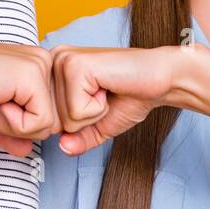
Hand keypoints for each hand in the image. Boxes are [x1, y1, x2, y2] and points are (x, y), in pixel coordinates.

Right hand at [0, 41, 59, 156]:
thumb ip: (11, 132)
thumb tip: (27, 151)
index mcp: (35, 68)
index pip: (47, 116)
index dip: (18, 125)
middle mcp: (43, 62)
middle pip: (52, 123)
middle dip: (18, 127)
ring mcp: (39, 66)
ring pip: (48, 125)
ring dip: (13, 125)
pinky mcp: (32, 76)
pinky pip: (39, 122)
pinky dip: (12, 124)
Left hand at [47, 45, 182, 155]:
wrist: (161, 79)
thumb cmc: (130, 96)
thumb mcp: (96, 125)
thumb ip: (76, 139)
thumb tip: (62, 147)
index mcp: (53, 71)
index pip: (48, 120)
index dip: (78, 123)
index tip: (98, 100)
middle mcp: (53, 61)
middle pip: (53, 121)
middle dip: (84, 120)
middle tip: (104, 96)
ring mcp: (62, 61)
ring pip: (64, 119)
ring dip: (93, 113)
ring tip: (106, 91)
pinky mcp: (75, 65)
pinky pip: (77, 112)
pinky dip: (98, 108)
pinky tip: (108, 87)